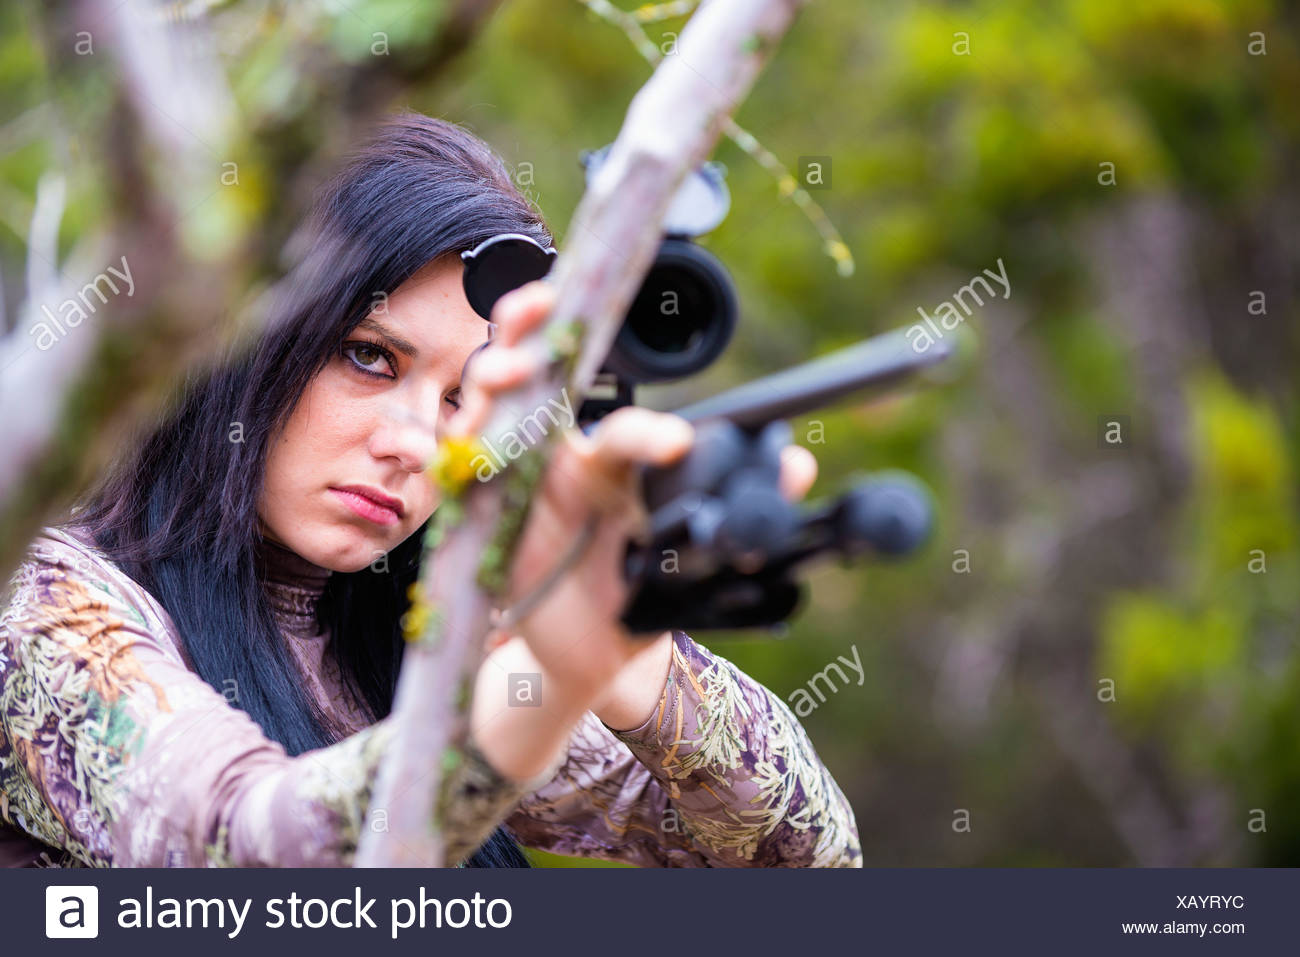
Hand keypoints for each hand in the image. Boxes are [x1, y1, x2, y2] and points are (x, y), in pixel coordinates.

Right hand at [450, 280, 818, 709]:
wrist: (592, 658)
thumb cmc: (639, 594)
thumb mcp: (689, 559)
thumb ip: (736, 507)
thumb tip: (798, 465)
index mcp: (613, 467)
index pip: (624, 429)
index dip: (647, 431)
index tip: (675, 446)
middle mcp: (558, 463)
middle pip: (533, 377)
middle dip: (530, 334)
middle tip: (542, 312)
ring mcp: (511, 485)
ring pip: (487, 413)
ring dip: (489, 383)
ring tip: (504, 372)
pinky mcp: (476, 520)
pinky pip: (455, 474)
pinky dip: (452, 452)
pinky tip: (459, 438)